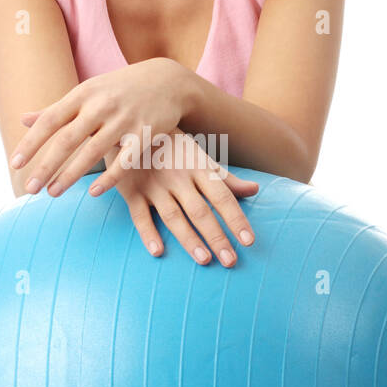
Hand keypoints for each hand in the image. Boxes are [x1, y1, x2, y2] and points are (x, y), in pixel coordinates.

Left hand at [11, 57, 190, 197]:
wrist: (167, 80)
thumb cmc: (119, 90)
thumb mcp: (87, 92)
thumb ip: (56, 109)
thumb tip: (22, 120)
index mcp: (83, 95)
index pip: (50, 121)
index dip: (31, 143)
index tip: (14, 165)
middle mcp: (101, 106)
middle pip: (67, 140)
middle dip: (46, 165)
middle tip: (30, 189)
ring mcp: (124, 119)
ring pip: (93, 152)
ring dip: (70, 175)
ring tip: (52, 193)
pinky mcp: (146, 133)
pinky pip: (125, 160)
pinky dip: (109, 178)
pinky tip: (93, 192)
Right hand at [110, 129, 258, 267]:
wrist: (132, 125)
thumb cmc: (173, 145)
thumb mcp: (200, 156)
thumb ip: (226, 178)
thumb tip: (255, 190)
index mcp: (198, 168)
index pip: (223, 197)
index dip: (236, 219)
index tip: (249, 241)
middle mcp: (178, 177)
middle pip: (200, 211)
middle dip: (217, 237)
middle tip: (231, 261)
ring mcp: (154, 185)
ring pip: (173, 216)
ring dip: (189, 239)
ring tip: (204, 260)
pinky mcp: (132, 191)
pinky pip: (140, 215)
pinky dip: (148, 233)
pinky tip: (158, 252)